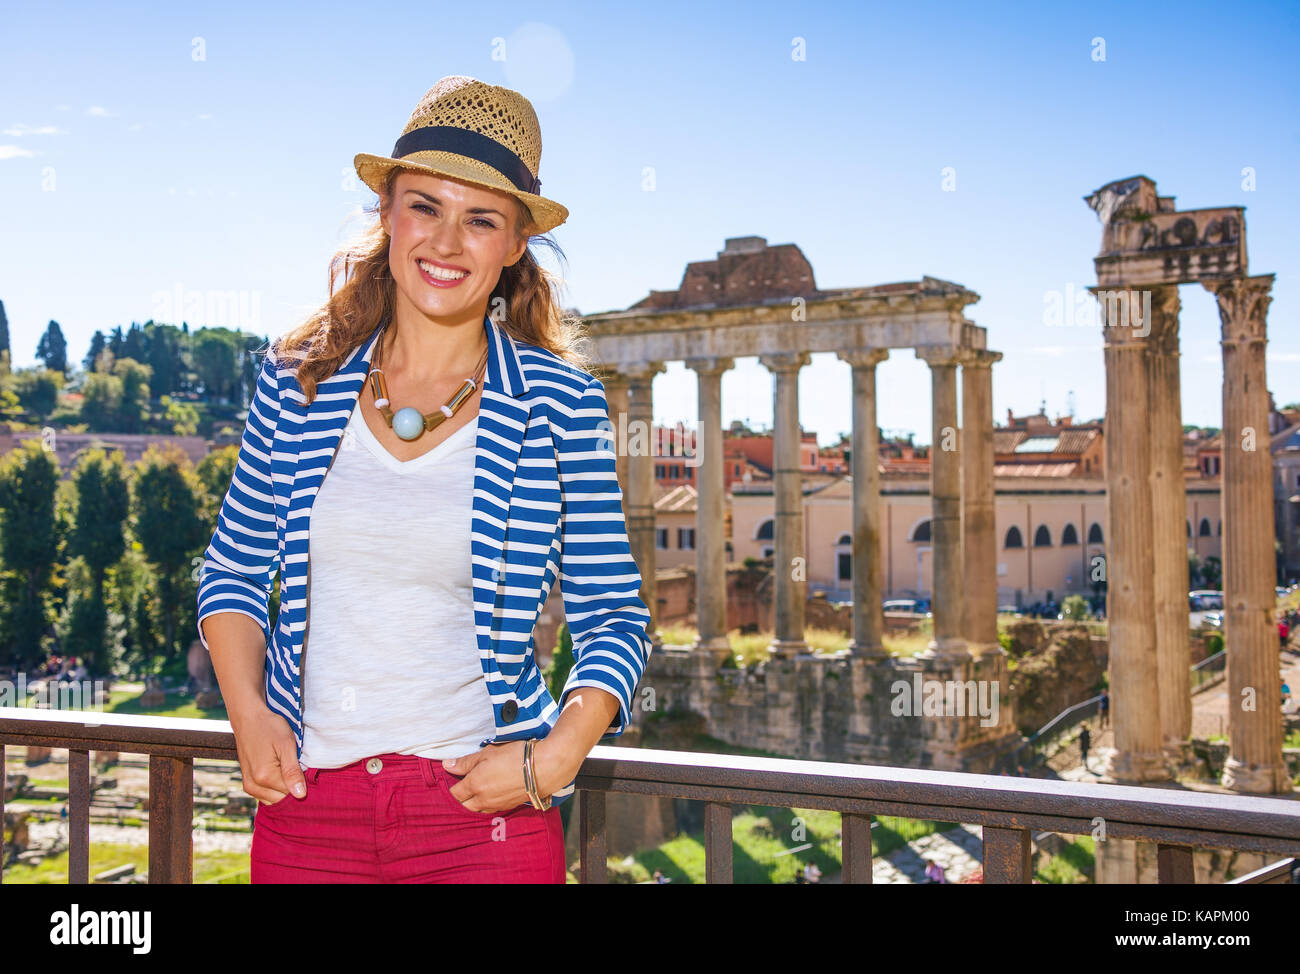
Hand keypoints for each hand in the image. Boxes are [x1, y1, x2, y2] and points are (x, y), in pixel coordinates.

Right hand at [229, 702, 307, 804]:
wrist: (248, 718)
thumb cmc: (269, 727)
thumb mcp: (286, 745)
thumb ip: (293, 772)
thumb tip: (300, 795)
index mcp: (264, 777)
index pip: (291, 794)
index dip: (302, 783)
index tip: (305, 769)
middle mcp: (253, 786)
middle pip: (282, 799)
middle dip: (292, 788)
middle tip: (297, 767)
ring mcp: (248, 786)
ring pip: (273, 799)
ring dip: (283, 788)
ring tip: (287, 767)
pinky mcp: (247, 782)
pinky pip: (265, 795)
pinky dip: (274, 788)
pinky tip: (279, 772)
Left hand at [442, 738, 572, 813]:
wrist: (544, 767)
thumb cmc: (515, 755)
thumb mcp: (487, 753)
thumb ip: (466, 762)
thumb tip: (446, 765)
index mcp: (475, 784)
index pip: (454, 793)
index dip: (450, 786)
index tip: (452, 779)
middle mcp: (483, 799)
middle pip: (463, 806)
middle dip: (460, 798)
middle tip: (462, 786)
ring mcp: (496, 805)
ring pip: (477, 810)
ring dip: (473, 803)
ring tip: (475, 791)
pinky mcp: (508, 807)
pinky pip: (491, 810)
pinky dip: (486, 804)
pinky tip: (491, 794)